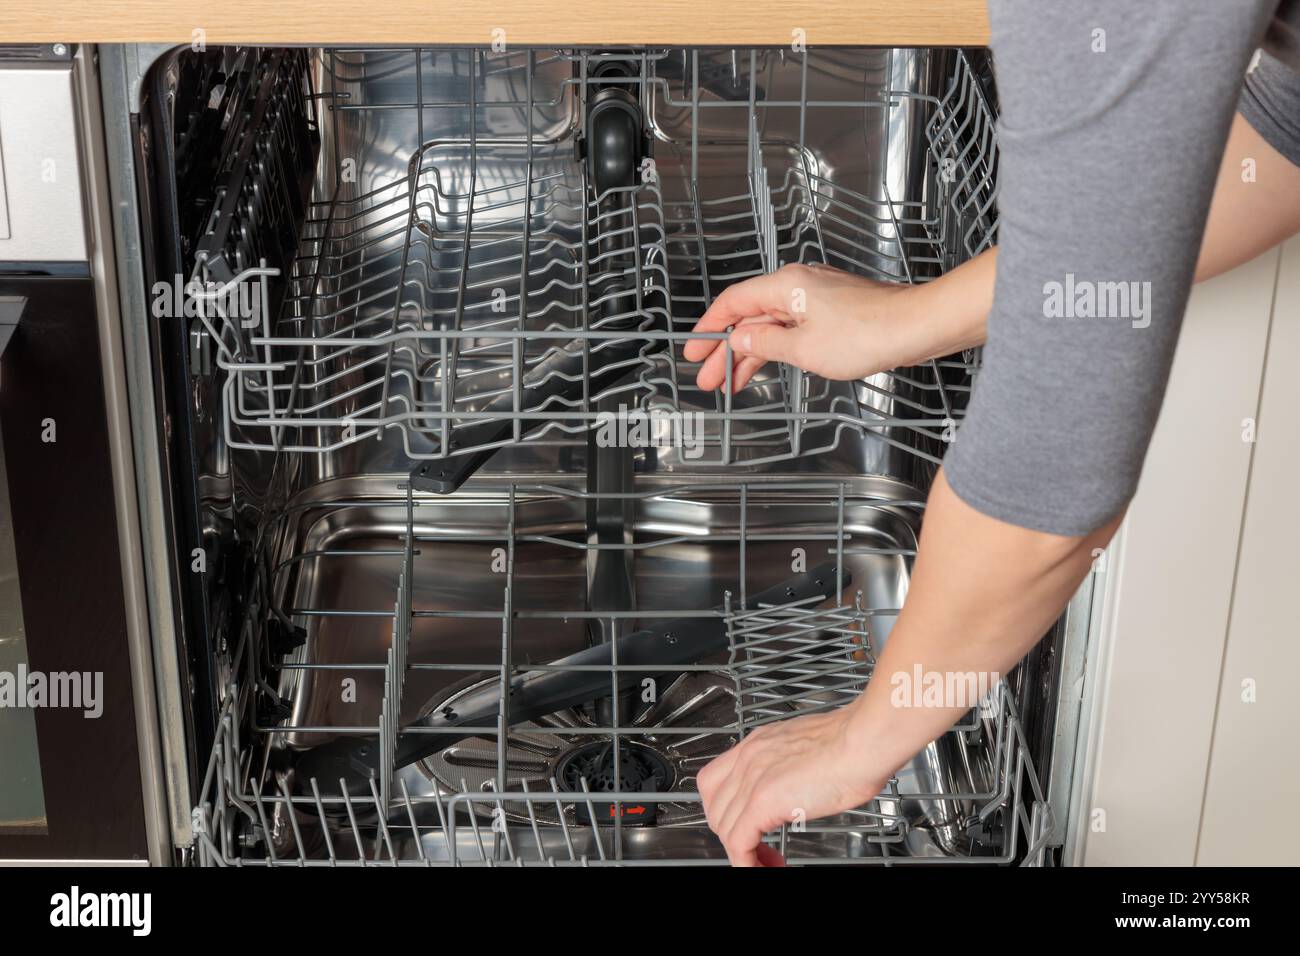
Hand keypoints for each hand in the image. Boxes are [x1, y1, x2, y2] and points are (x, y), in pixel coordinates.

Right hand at [682, 262, 920, 392]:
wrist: (916, 327)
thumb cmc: (869, 333)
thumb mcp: (804, 349)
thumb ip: (767, 345)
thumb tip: (742, 341)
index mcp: (786, 286)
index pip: (733, 303)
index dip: (710, 328)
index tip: (695, 351)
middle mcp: (799, 285)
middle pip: (751, 318)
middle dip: (727, 351)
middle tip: (709, 378)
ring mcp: (817, 298)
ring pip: (772, 326)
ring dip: (752, 354)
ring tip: (733, 383)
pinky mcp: (833, 311)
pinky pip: (793, 328)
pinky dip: (777, 348)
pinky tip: (769, 366)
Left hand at [697, 705, 888, 866]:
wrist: (863, 742)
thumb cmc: (854, 744)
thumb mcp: (809, 749)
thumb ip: (793, 766)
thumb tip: (798, 786)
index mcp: (758, 744)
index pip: (716, 780)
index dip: (725, 808)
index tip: (746, 824)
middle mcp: (749, 757)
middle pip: (714, 806)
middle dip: (732, 832)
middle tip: (757, 848)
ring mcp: (752, 778)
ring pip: (723, 827)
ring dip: (741, 851)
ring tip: (767, 861)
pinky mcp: (763, 801)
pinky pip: (739, 843)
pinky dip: (746, 863)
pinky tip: (766, 867)